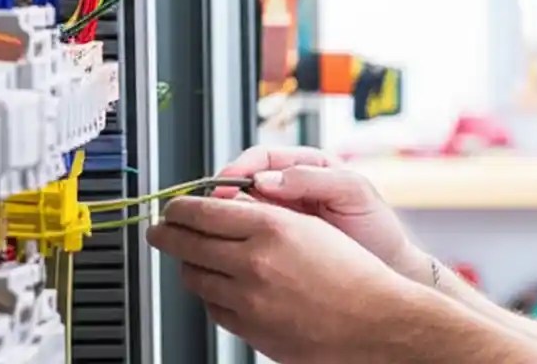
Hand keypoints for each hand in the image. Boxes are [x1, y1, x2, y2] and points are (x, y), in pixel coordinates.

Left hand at [147, 196, 411, 362]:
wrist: (375, 322)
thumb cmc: (354, 273)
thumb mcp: (311, 226)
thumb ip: (265, 215)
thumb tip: (226, 210)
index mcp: (272, 227)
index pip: (203, 211)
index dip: (180, 207)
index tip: (173, 206)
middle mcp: (255, 262)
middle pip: (187, 243)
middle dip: (167, 233)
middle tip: (160, 230)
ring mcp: (249, 299)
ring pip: (193, 277)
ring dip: (186, 265)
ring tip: (189, 258)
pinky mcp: (250, 329)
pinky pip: (212, 307)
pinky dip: (209, 294)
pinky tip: (218, 286)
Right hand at [214, 146, 432, 283]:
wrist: (388, 268)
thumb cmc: (377, 228)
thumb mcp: (354, 194)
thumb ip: (315, 179)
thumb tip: (270, 178)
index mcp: (307, 167)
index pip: (262, 158)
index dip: (239, 169)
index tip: (226, 185)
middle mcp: (290, 188)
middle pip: (242, 182)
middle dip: (221, 193)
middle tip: (207, 209)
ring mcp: (282, 216)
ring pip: (240, 210)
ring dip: (223, 218)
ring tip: (213, 231)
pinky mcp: (278, 242)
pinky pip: (247, 236)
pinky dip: (234, 241)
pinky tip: (229, 251)